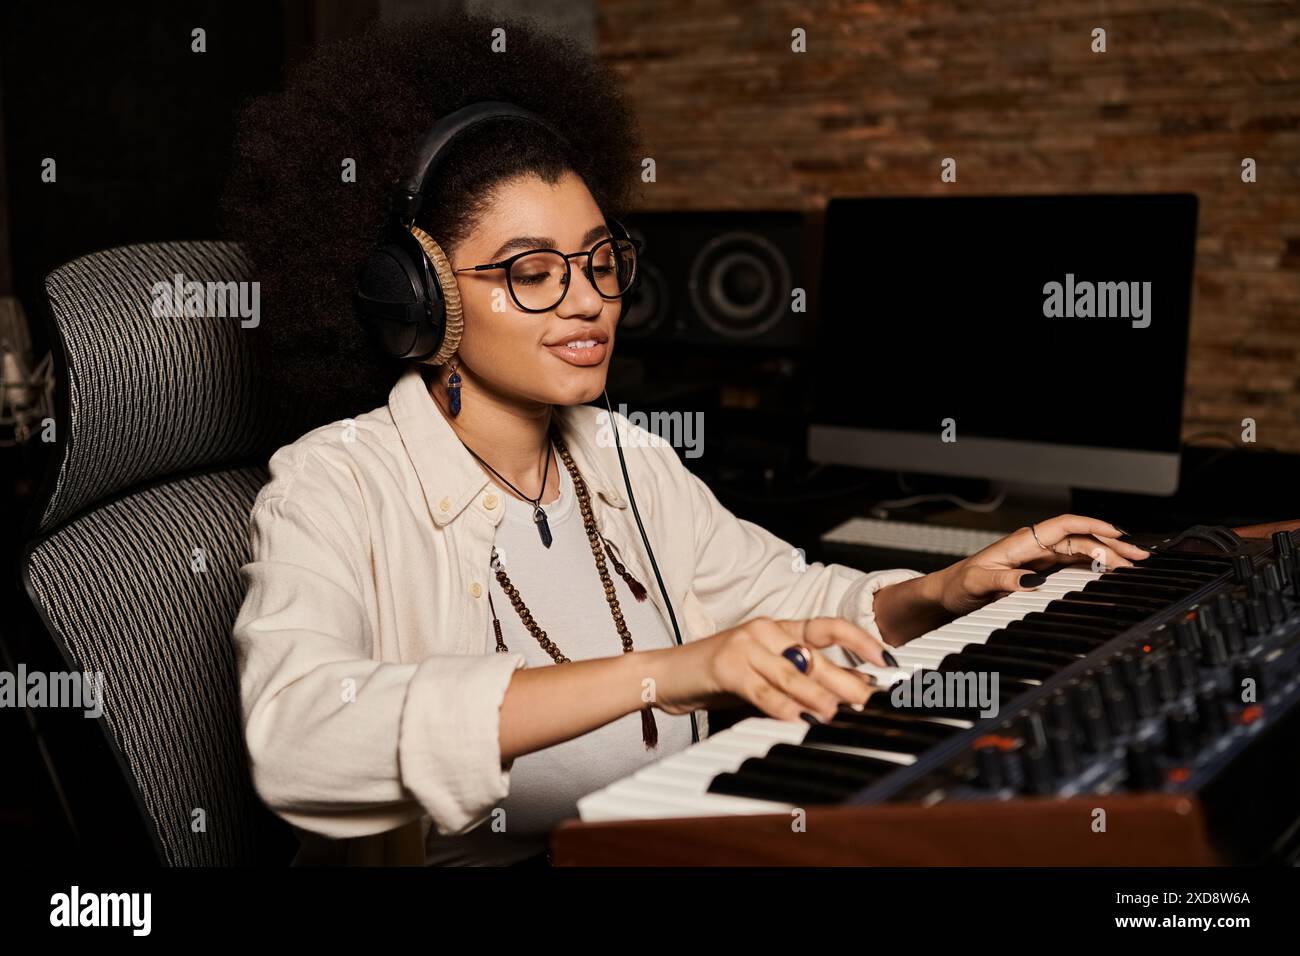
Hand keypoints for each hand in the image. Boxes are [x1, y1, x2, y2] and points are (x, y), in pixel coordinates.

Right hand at [648, 617, 884, 722]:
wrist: (665, 673)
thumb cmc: (717, 676)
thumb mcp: (762, 674)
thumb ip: (797, 680)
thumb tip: (844, 698)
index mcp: (778, 628)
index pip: (828, 627)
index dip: (859, 641)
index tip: (886, 660)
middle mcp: (765, 631)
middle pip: (815, 656)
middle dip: (847, 680)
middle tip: (871, 700)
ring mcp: (744, 646)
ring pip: (791, 673)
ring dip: (818, 695)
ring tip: (840, 713)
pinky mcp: (726, 668)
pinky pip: (762, 690)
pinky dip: (783, 706)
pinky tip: (800, 718)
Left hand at [930, 513, 1149, 616]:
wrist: (948, 592)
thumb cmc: (960, 584)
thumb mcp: (979, 584)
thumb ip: (1005, 581)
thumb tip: (1034, 581)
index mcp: (1022, 542)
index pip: (1064, 526)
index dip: (1092, 526)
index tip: (1118, 534)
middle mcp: (1034, 545)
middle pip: (1080, 538)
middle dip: (1111, 544)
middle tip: (1139, 557)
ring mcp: (1038, 556)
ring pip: (1080, 549)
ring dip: (1107, 555)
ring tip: (1134, 564)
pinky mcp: (1039, 568)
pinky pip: (1073, 562)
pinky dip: (1094, 564)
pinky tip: (1110, 570)